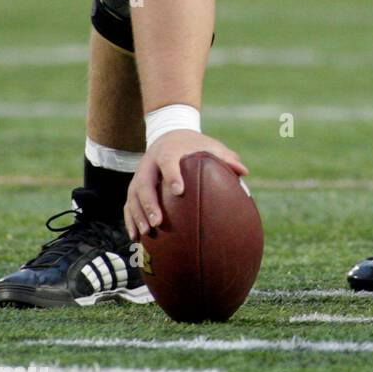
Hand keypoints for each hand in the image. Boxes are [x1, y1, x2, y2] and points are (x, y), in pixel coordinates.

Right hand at [124, 130, 247, 239]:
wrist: (169, 133)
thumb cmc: (193, 144)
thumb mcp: (209, 145)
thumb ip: (225, 157)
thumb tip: (244, 172)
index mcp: (169, 151)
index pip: (168, 162)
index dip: (173, 175)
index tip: (179, 191)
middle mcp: (149, 163)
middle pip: (143, 182)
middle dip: (149, 203)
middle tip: (158, 222)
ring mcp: (139, 175)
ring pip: (133, 195)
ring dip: (138, 215)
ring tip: (147, 233)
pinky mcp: (134, 186)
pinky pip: (128, 203)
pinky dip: (130, 220)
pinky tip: (136, 237)